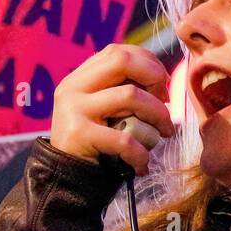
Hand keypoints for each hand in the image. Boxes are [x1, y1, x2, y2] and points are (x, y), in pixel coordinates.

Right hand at [50, 43, 174, 172]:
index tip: (162, 86)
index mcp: (80, 78)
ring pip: (131, 96)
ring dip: (158, 116)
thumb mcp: (105, 111)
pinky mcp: (79, 134)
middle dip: (153, 78)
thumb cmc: (96, 144)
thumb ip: (123, 91)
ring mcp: (73, 108)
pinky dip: (141, 152)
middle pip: (122, 60)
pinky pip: (124, 138)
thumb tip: (163, 80)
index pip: (119, 52)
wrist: (65, 179)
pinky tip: (142, 163)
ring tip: (161, 135)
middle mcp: (73, 87)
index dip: (148, 63)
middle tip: (165, 104)